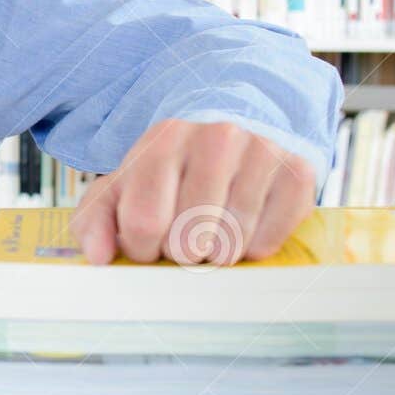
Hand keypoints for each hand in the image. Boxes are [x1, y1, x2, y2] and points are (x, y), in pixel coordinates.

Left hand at [69, 119, 317, 265]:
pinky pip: (268, 243)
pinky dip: (253, 250)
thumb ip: (95, 221)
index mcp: (164, 140)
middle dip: (180, 253)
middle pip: (189, 239)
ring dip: (216, 254)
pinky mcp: (298, 173)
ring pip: (230, 245)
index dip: (142, 249)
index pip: (144, 221)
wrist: (235, 137)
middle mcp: (217, 137)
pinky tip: (246, 228)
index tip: (149, 243)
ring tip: (214, 230)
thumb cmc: (172, 176)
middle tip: (185, 237)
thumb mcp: (124, 190)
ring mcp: (262, 151)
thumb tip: (99, 256)